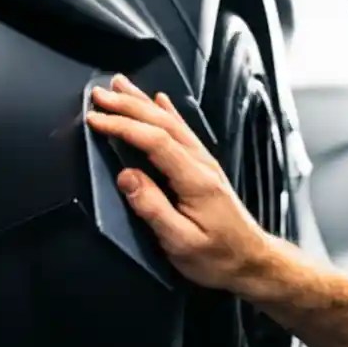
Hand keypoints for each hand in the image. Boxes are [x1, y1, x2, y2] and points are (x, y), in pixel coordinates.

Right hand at [84, 74, 282, 294]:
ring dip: (143, 101)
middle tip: (99, 94)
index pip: (155, 141)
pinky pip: (183, 131)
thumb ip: (152, 208)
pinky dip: (167, 111)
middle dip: (127, 105)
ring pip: (171, 122)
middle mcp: (201, 163)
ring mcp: (205, 162)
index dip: (123, 126)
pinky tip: (159, 100)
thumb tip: (126, 177)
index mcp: (195, 180)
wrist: (252, 261)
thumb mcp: (181, 242)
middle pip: (162, 124)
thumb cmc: (217, 257)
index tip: (95, 119)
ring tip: (119, 84)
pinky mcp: (204, 167)